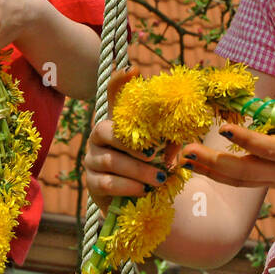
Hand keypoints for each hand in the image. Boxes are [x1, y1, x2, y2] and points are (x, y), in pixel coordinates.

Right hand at [82, 68, 176, 214]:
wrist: (135, 203)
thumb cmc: (149, 170)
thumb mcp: (161, 151)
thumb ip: (167, 138)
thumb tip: (181, 126)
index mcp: (117, 123)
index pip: (112, 97)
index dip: (119, 82)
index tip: (133, 70)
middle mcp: (99, 137)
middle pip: (107, 131)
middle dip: (132, 143)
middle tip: (154, 153)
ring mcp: (92, 159)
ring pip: (111, 160)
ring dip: (137, 170)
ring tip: (158, 178)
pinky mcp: (92, 183)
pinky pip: (108, 182)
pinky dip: (128, 186)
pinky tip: (143, 190)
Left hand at [185, 58, 274, 194]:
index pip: (269, 148)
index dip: (247, 140)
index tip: (225, 129)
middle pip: (244, 171)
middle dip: (213, 162)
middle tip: (186, 151)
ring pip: (239, 180)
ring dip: (209, 170)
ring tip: (182, 158)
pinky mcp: (274, 185)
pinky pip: (243, 182)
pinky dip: (220, 175)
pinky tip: (198, 167)